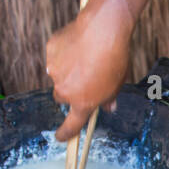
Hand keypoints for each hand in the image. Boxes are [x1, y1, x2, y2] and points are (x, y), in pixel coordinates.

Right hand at [47, 0, 134, 141]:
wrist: (103, 30)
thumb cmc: (115, 58)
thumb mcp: (117, 83)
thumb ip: (109, 98)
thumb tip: (109, 108)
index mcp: (83, 103)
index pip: (72, 125)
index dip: (66, 134)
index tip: (61, 138)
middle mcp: (65, 91)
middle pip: (62, 97)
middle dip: (70, 91)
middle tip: (84, 78)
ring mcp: (55, 71)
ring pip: (57, 75)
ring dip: (67, 70)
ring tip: (85, 56)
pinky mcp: (51, 52)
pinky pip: (56, 55)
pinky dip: (64, 52)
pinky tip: (78, 43)